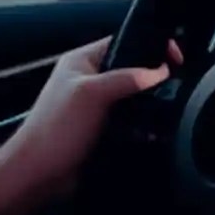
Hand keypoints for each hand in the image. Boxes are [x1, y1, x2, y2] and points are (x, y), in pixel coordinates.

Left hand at [4, 37, 179, 196]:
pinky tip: (156, 127)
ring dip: (150, 101)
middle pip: (131, 68)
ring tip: (169, 105)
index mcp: (82, 61)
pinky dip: (144, 121)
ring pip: (134, 95)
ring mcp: (96, 105)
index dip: (149, 43)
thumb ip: (127, 78)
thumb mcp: (92, 94)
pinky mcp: (102, 127)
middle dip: (153, 75)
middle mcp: (90, 79)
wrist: (38, 173)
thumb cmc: (56, 129)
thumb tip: (161, 70)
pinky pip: (131, 118)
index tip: (174, 55)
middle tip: (176, 82)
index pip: (123, 41)